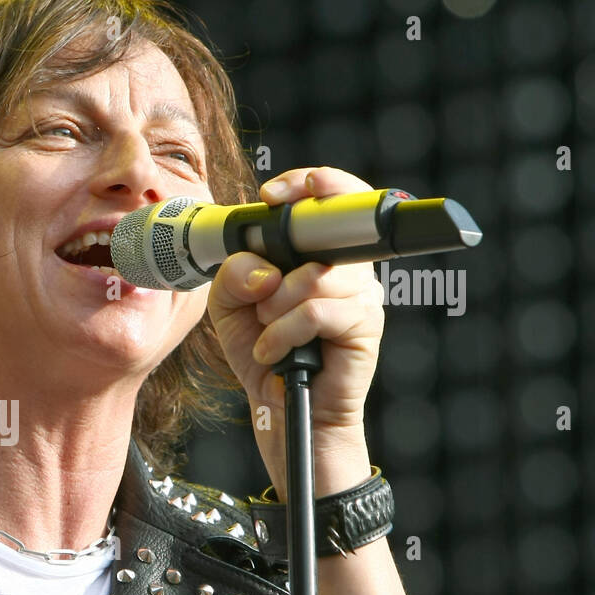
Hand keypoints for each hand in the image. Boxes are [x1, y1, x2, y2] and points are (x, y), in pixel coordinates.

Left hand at [206, 166, 384, 496]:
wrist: (282, 410)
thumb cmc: (264, 355)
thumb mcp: (230, 308)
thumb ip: (233, 275)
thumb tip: (262, 268)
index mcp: (320, 253)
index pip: (335, 196)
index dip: (312, 183)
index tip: (272, 195)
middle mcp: (348, 267)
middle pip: (326, 230)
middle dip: (280, 262)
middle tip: (263, 292)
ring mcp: (361, 294)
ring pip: (313, 276)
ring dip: (274, 310)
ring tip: (269, 334)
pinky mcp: (364, 325)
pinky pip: (315, 310)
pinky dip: (282, 333)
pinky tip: (275, 352)